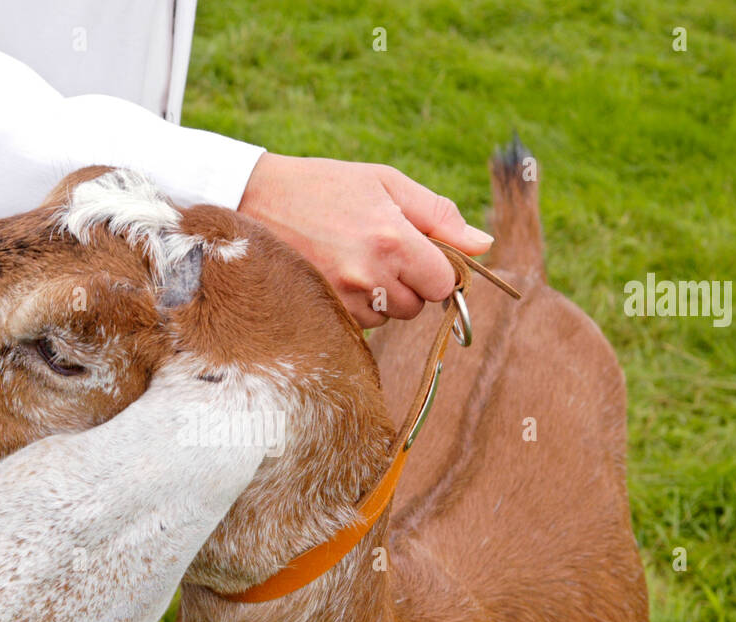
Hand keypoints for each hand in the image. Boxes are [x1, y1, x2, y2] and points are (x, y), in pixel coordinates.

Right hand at [237, 153, 492, 327]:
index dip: (438, 270)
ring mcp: (341, 299)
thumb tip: (483, 244)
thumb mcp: (385, 183)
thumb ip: (438, 215)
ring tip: (350, 259)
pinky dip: (354, 306)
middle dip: (407, 283)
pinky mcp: (320, 312)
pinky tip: (333, 275)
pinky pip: (357, 324)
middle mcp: (370, 275)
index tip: (421, 254)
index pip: (443, 283)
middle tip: (378, 251)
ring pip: (386, 318)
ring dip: (380, 297)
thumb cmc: (324, 186)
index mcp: (393, 239)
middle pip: (416, 306)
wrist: (252, 199)